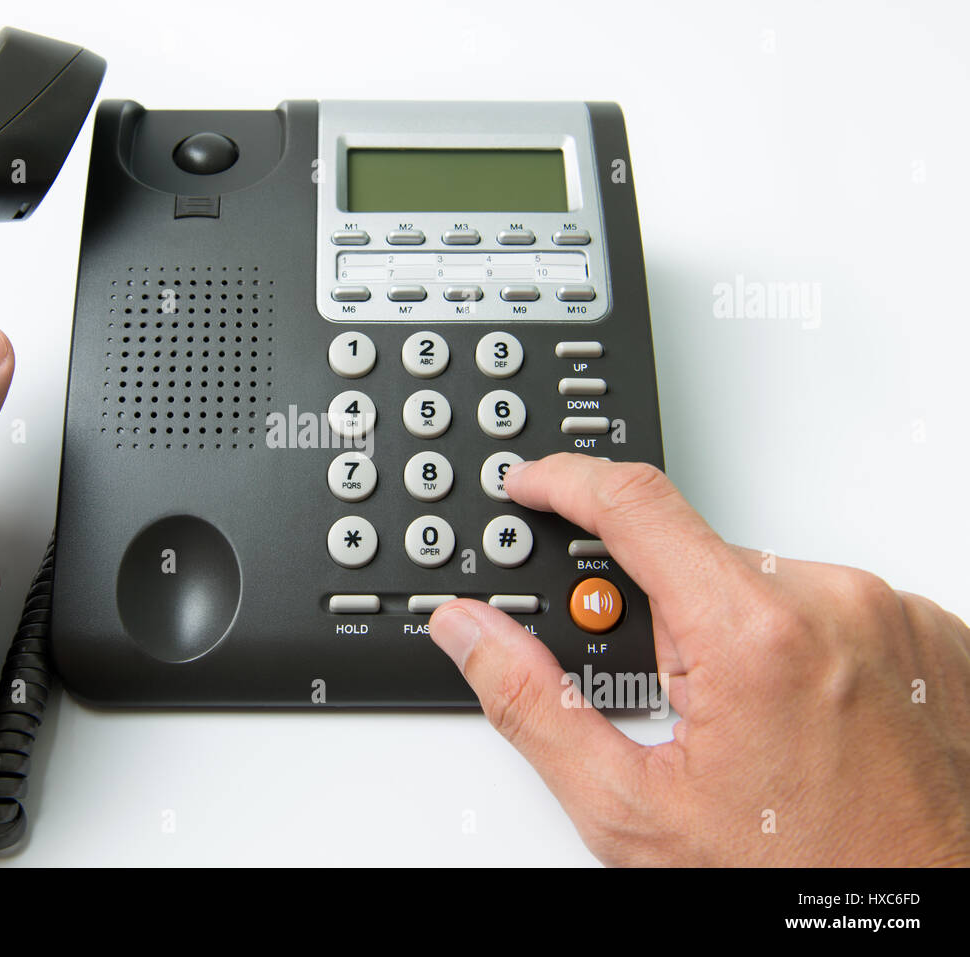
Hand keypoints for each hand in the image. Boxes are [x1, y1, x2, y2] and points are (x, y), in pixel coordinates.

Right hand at [429, 453, 969, 865]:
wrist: (931, 916)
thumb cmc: (807, 882)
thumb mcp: (634, 810)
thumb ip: (533, 705)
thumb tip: (473, 631)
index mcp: (751, 634)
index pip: (634, 504)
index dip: (566, 482)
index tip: (533, 484)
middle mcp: (835, 603)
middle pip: (700, 561)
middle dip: (667, 616)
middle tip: (673, 702)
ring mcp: (894, 615)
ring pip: (768, 586)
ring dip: (738, 636)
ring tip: (756, 733)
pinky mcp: (934, 634)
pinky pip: (837, 608)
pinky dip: (805, 650)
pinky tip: (807, 723)